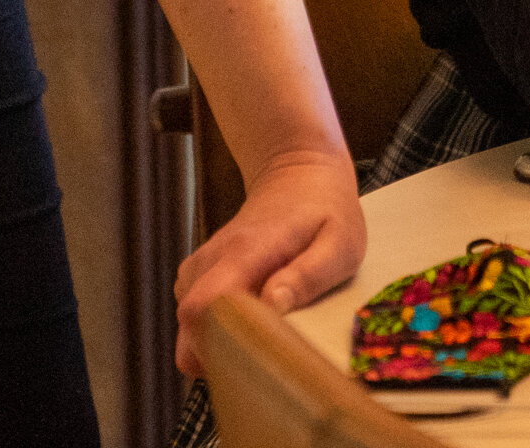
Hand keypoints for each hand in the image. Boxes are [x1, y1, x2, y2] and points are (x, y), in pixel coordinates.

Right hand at [172, 148, 364, 376]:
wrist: (298, 173)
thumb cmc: (326, 210)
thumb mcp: (340, 242)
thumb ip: (310, 275)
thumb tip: (273, 305)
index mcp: (245, 252)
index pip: (203, 307)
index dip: (218, 343)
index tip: (253, 356)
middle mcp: (211, 260)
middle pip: (190, 327)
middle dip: (219, 354)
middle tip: (265, 355)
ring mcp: (199, 267)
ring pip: (189, 328)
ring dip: (220, 343)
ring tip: (265, 331)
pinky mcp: (197, 275)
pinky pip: (195, 319)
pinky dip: (217, 330)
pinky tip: (252, 318)